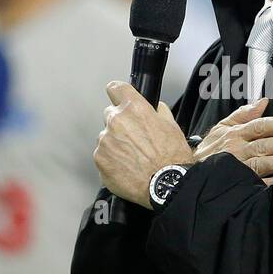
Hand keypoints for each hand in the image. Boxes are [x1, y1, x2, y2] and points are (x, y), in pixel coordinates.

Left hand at [94, 82, 193, 207]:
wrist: (165, 185)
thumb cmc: (172, 157)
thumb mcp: (172, 127)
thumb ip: (159, 112)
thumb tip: (155, 108)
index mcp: (134, 108)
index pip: (115, 88)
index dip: (118, 94)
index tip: (118, 99)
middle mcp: (116, 121)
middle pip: (110, 114)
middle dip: (120, 124)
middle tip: (134, 139)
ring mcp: (105, 140)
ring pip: (106, 136)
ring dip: (115, 144)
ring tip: (132, 158)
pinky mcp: (100, 158)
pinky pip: (102, 155)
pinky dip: (111, 160)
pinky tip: (126, 167)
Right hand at [194, 98, 272, 184]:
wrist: (188, 170)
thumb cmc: (211, 149)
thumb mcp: (223, 126)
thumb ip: (244, 114)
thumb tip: (264, 102)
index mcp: (236, 134)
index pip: (259, 126)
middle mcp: (237, 150)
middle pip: (263, 145)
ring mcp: (238, 168)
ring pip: (260, 163)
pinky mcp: (238, 184)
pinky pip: (255, 183)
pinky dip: (268, 181)